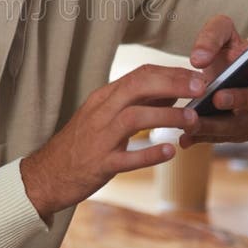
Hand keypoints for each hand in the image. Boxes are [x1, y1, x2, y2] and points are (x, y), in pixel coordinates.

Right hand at [20, 66, 204, 219]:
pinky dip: (149, 153)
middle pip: (138, 87)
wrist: (47, 174)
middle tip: (200, 89)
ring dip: (166, 116)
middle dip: (172, 84)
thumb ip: (136, 103)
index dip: (171, 73)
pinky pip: (126, 157)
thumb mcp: (106, 116)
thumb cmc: (81, 144)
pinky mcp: (99, 164)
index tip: (197, 77)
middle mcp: (101, 112)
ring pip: (134, 118)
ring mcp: (99, 138)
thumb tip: (172, 92)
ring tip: (192, 121)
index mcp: (104, 97)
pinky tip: (170, 151)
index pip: (140, 74)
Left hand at [180, 14, 247, 147]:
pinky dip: (204, 138)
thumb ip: (211, 37)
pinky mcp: (240, 131)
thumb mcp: (220, 31)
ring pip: (242, 125)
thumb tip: (199, 59)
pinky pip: (225, 138)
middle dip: (241, 100)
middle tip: (218, 98)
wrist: (221, 69)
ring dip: (217, 126)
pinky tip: (186, 138)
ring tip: (192, 123)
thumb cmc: (226, 49)